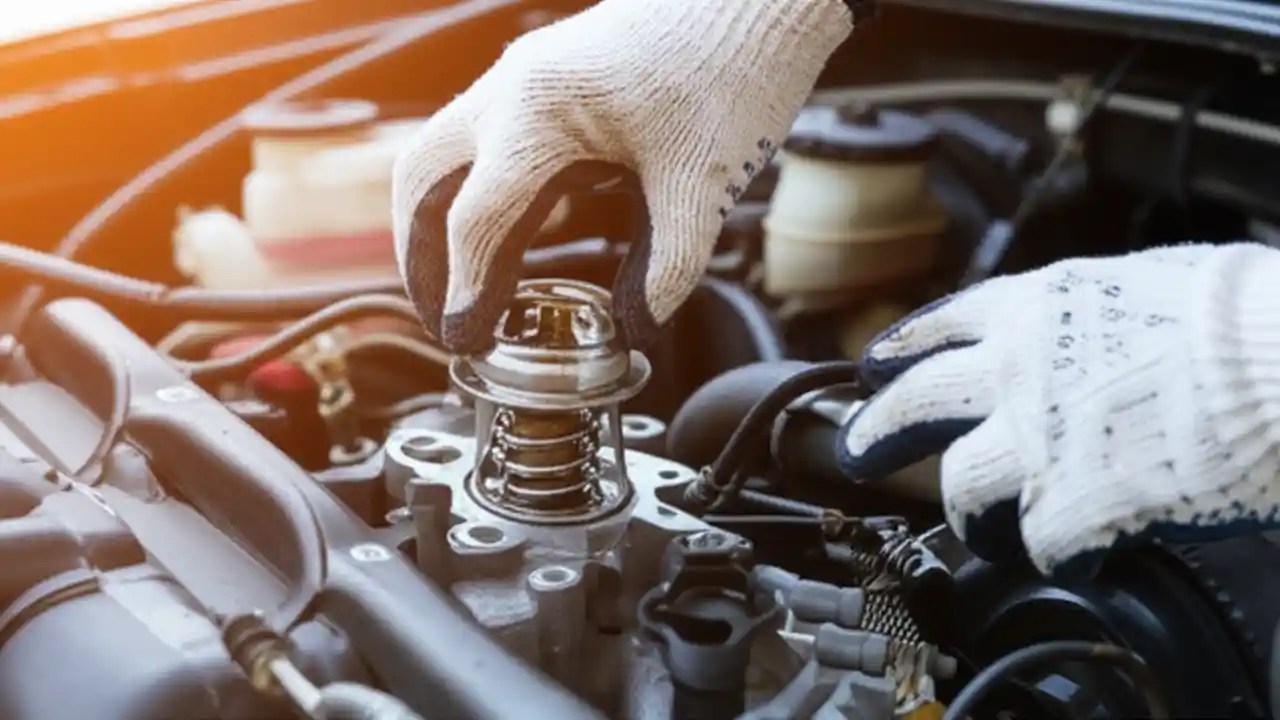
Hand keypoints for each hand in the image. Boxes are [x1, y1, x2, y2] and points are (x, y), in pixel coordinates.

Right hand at [393, 0, 852, 351]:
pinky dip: (468, 187)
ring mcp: (522, 74)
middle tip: (440, 311)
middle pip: (422, 180)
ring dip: (434, 217)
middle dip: (420, 253)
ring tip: (456, 279)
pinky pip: (477, 135)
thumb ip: (669, 265)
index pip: (476, 221)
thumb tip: (638, 327)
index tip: (463, 337)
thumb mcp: (704, 182)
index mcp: (540, 113)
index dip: (464, 289)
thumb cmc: (734, 65)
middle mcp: (513, 88)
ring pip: (440, 152)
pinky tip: (502, 227)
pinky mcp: (543, 73)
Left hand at [839, 244, 1279, 577]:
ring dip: (973, 517)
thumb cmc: (1245, 316)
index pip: (939, 326)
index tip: (874, 367)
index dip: (901, 350)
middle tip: (858, 452)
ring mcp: (1039, 439)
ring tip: (986, 533)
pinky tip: (1074, 557)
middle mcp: (1020, 370)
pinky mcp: (1074, 502)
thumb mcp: (1150, 282)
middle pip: (914, 405)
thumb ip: (1094, 313)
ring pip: (961, 489)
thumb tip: (1092, 327)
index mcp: (1039, 307)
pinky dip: (1053, 555)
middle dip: (877, 431)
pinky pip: (1036, 545)